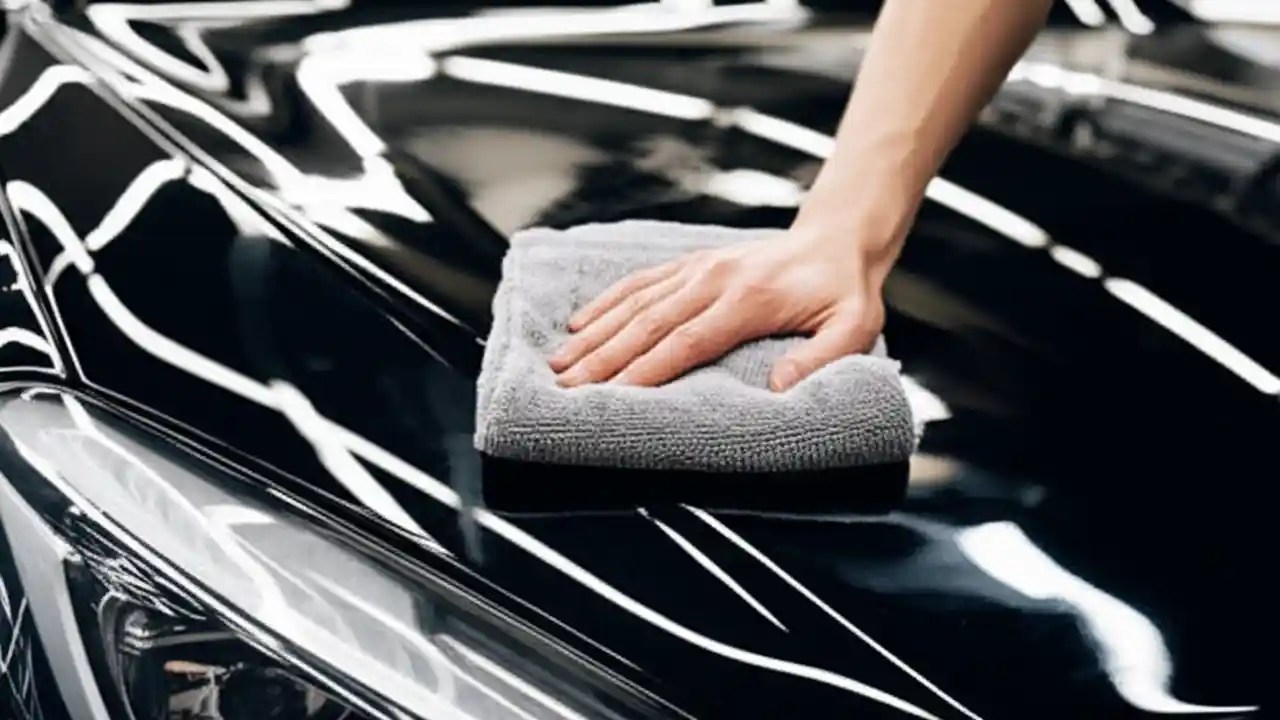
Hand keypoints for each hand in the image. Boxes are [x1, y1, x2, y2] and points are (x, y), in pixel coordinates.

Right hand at [548, 228, 892, 390]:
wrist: (837, 239)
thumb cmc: (843, 291)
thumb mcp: (853, 326)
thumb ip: (820, 358)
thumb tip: (779, 387)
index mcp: (747, 300)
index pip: (686, 342)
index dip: (646, 370)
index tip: (611, 395)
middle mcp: (713, 280)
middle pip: (648, 325)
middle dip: (603, 359)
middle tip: (566, 387)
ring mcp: (698, 268)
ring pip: (635, 303)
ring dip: (595, 334)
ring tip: (560, 362)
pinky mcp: (691, 264)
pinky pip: (640, 282)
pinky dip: (607, 303)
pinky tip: (581, 323)